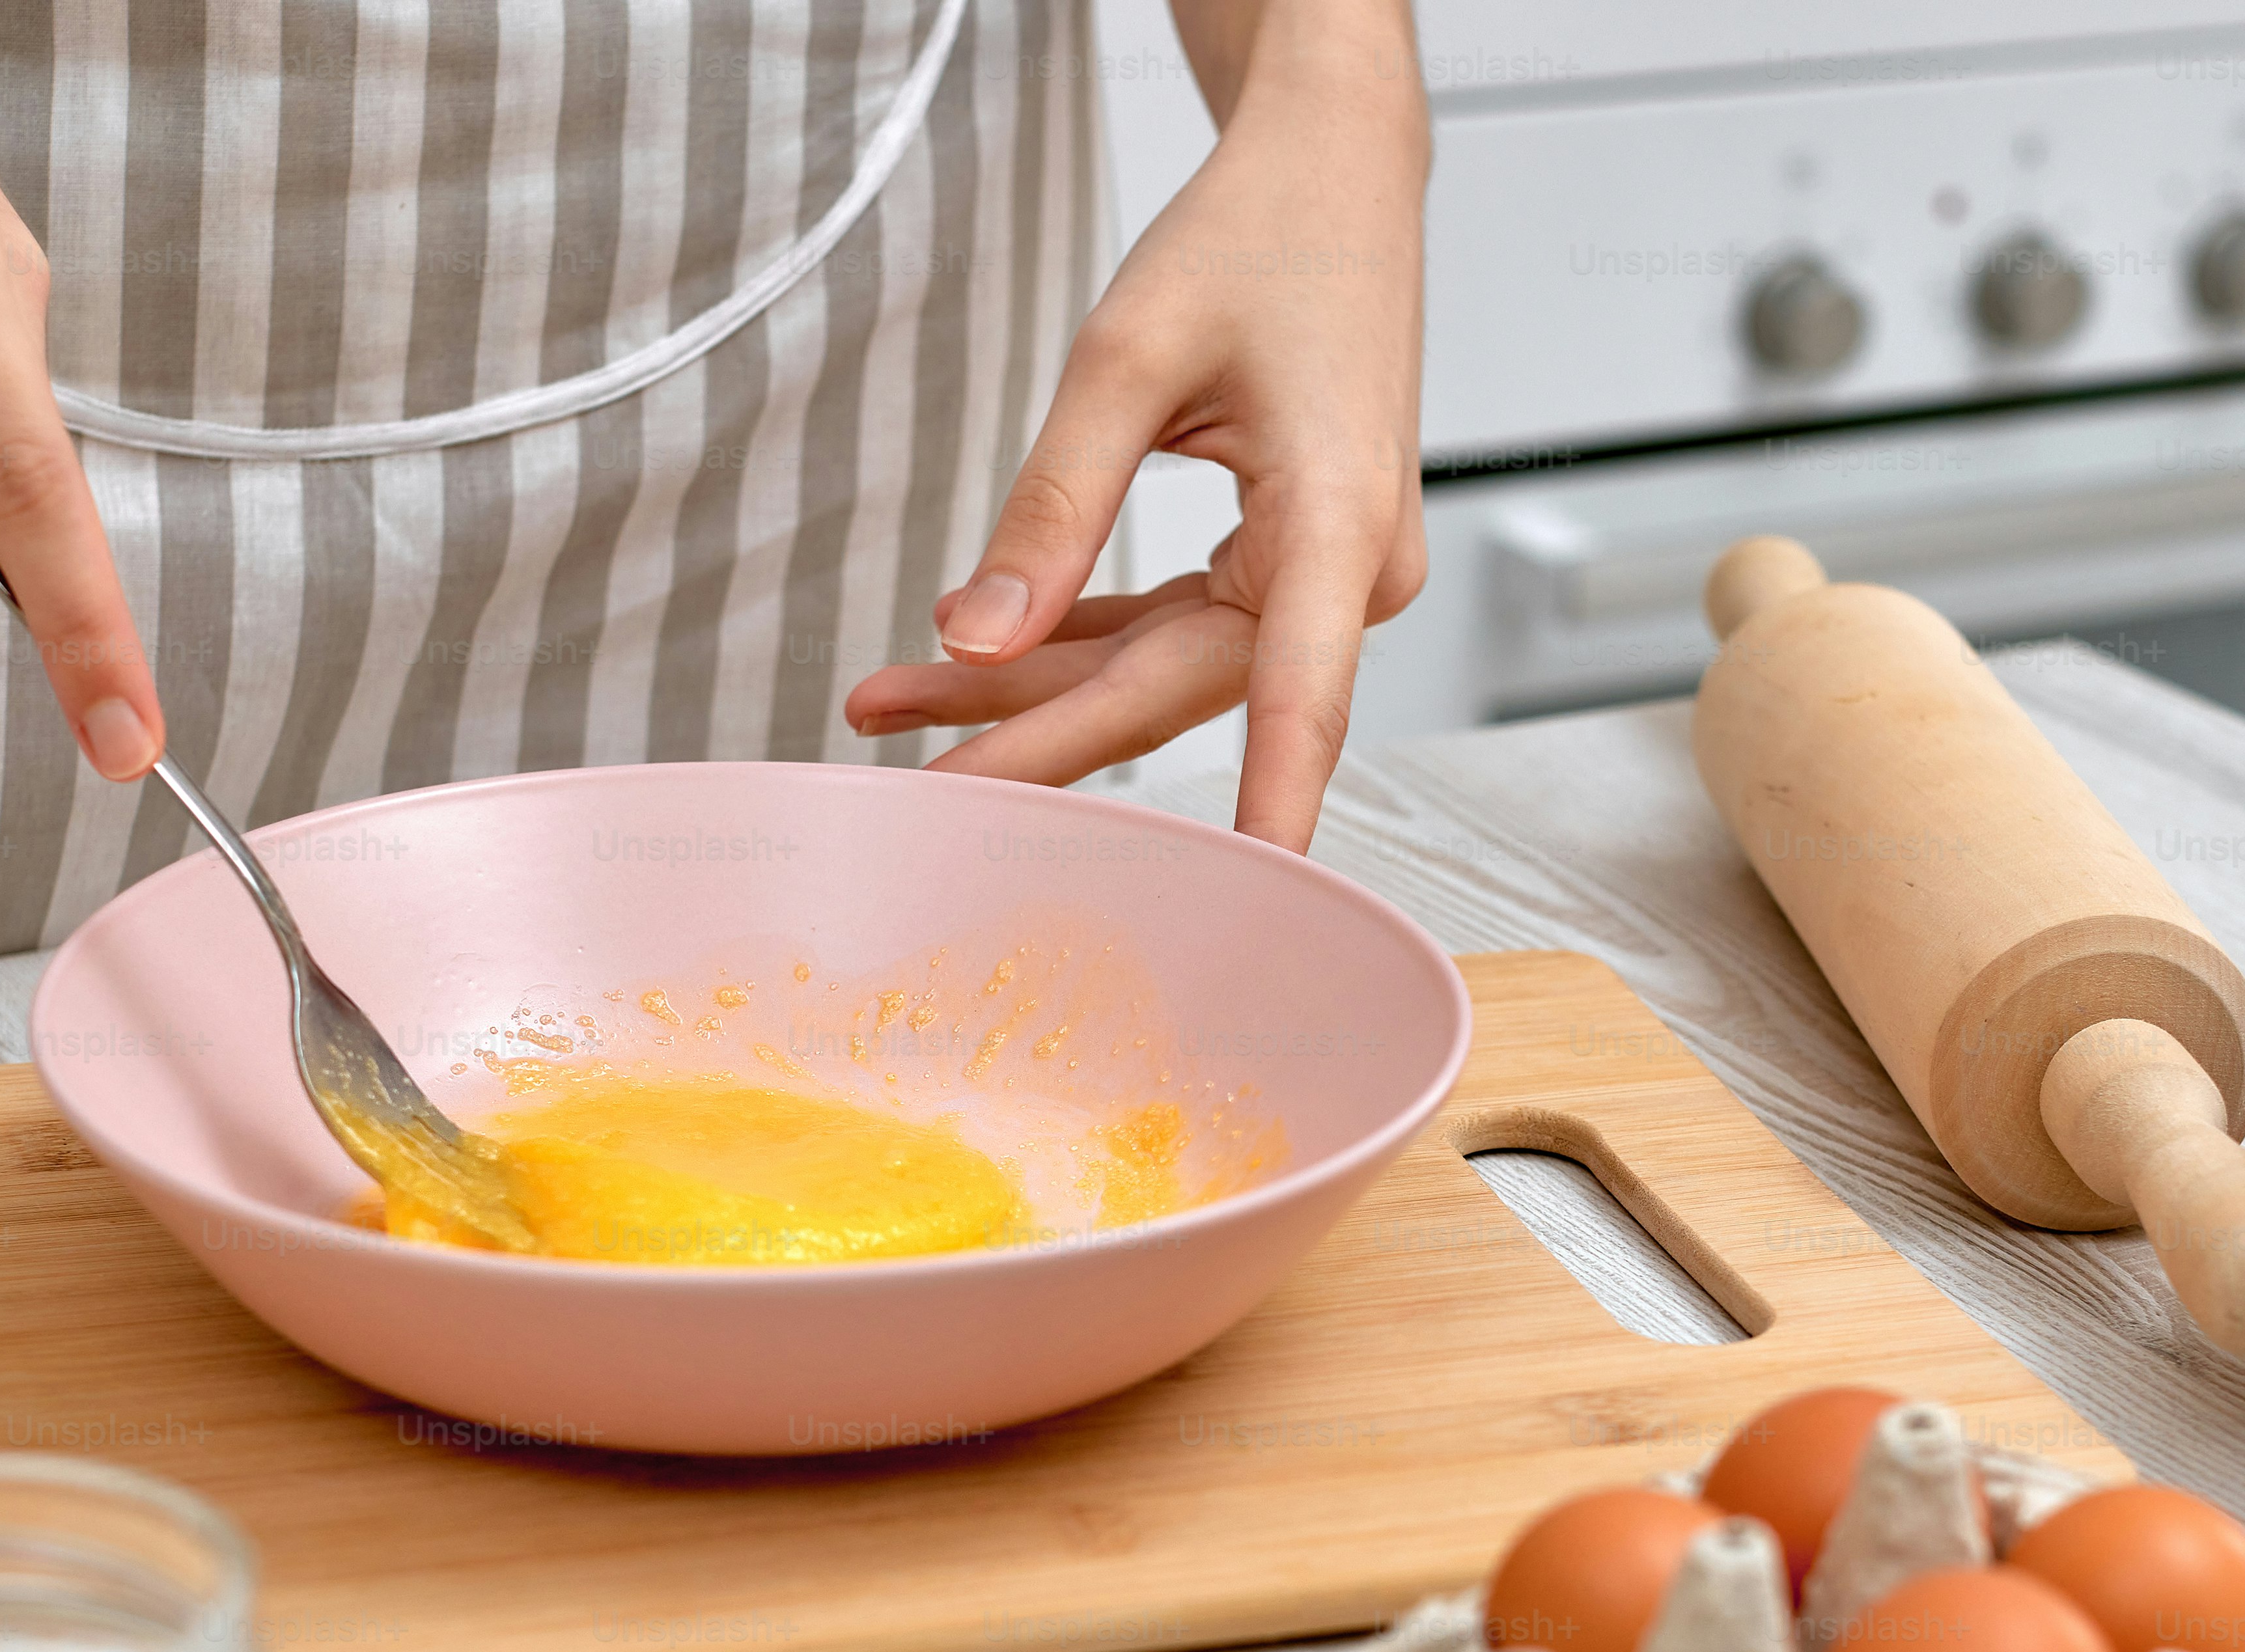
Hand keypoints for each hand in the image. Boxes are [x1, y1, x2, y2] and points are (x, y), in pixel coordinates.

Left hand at [844, 22, 1427, 850]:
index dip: (1269, 802)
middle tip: (906, 784)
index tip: (1246, 889)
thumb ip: (1055, 507)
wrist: (1336, 171)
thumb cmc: (1260, 239)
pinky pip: (1172, 629)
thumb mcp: (1129, 358)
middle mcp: (1355, 575)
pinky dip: (1075, 644)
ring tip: (889, 706)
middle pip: (1177, 691)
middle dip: (1034, 734)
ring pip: (1160, 669)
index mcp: (1342, 523)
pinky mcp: (1290, 565)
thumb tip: (977, 634)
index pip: (1299, 696)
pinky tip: (973, 660)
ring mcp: (1328, 579)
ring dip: (1031, 691)